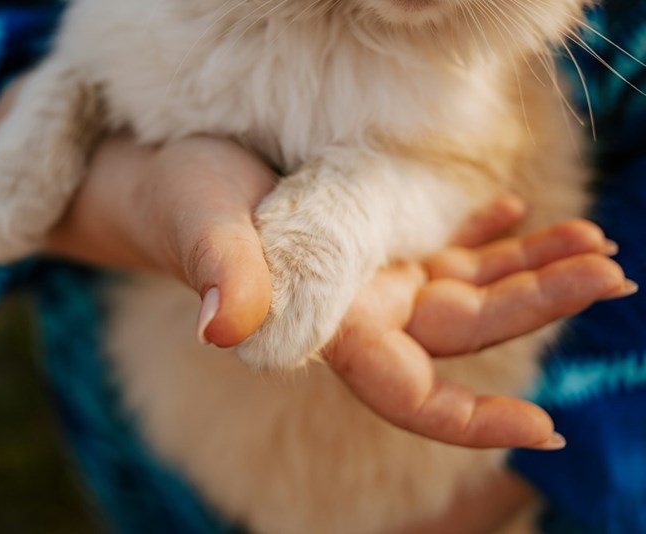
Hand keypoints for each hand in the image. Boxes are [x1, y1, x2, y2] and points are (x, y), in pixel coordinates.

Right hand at [0, 80, 632, 449]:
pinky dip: (488, 233)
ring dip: (532, 267)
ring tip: (594, 240)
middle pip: (464, 331)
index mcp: (324, 326)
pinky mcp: (375, 236)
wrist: (180, 178)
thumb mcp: (199, 222)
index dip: (469, 420)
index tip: (543, 430)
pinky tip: (514, 209)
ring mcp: (373, 275)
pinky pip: (446, 246)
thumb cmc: (181, 201)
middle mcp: (358, 311)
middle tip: (611, 272)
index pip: (404, 393)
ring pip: (469, 289)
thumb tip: (223, 327)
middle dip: (539, 305)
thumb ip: (219, 269)